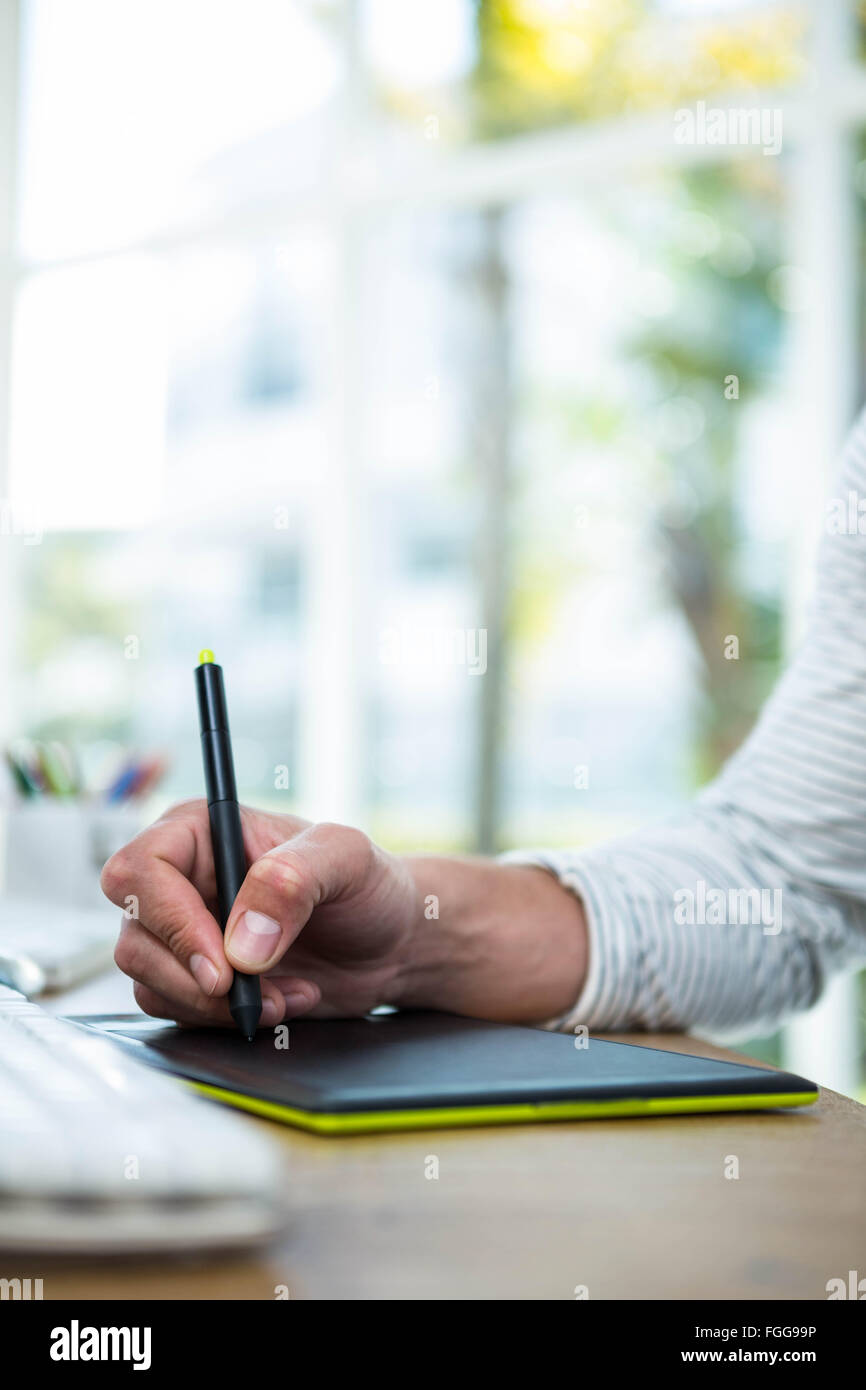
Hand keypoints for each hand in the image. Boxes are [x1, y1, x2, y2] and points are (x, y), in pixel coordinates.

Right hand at [102, 800, 420, 1026]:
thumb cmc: (367, 884)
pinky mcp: (196, 979)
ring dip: (216, 1005)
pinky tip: (283, 1001)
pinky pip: (178, 1010)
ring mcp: (184, 933)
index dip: (170, 920)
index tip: (222, 962)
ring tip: (283, 995)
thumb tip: (240, 943)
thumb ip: (292, 880)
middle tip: (249, 991)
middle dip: (192, 976)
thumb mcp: (346, 860)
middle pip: (136, 936)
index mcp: (200, 831)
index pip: (140, 870)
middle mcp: (181, 880)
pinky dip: (226, 1019)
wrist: (390, 941)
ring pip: (149, 981)